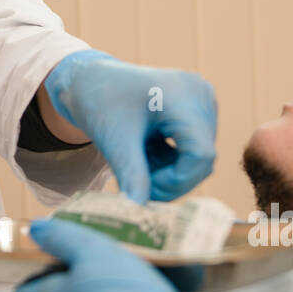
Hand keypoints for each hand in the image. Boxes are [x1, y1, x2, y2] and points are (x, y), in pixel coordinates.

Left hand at [42, 50, 217, 202]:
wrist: (91, 80)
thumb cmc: (99, 102)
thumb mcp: (114, 140)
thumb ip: (132, 175)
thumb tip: (138, 211)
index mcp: (184, 95)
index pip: (201, 153)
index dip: (178, 180)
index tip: (145, 187)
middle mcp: (200, 95)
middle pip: (202, 159)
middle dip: (171, 180)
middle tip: (136, 183)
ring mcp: (202, 102)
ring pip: (198, 159)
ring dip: (169, 172)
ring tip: (135, 162)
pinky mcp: (197, 112)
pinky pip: (193, 150)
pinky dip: (170, 162)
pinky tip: (145, 154)